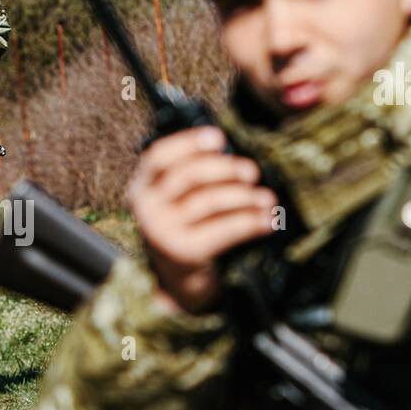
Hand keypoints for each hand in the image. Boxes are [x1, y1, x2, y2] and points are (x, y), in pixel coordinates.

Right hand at [126, 125, 276, 314]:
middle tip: (252, 172)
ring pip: (209, 202)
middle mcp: (146, 207)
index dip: (188, 143)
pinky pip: (223, 230)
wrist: (176, 271)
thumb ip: (191, 172)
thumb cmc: (184, 219)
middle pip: (188, 176)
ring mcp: (162, 230)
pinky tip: (267, 220)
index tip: (219, 138)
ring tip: (267, 198)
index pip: (159, 156)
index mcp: (142, 184)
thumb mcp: (177, 195)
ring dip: (245, 197)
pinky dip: (250, 223)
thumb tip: (232, 151)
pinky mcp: (184, 251)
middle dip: (225, 169)